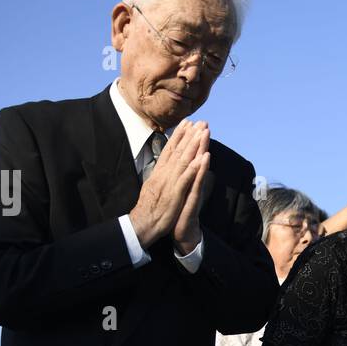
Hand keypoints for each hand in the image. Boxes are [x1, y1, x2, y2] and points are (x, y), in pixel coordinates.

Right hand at [128, 120, 208, 249]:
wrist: (143, 224)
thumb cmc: (149, 208)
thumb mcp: (153, 186)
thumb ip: (160, 175)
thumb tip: (164, 165)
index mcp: (159, 172)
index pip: (169, 149)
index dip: (179, 136)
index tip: (187, 123)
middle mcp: (164, 174)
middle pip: (178, 151)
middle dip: (189, 135)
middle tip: (200, 122)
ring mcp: (169, 183)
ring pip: (183, 160)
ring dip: (193, 145)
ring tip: (203, 133)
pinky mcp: (174, 194)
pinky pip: (186, 179)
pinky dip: (194, 168)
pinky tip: (203, 158)